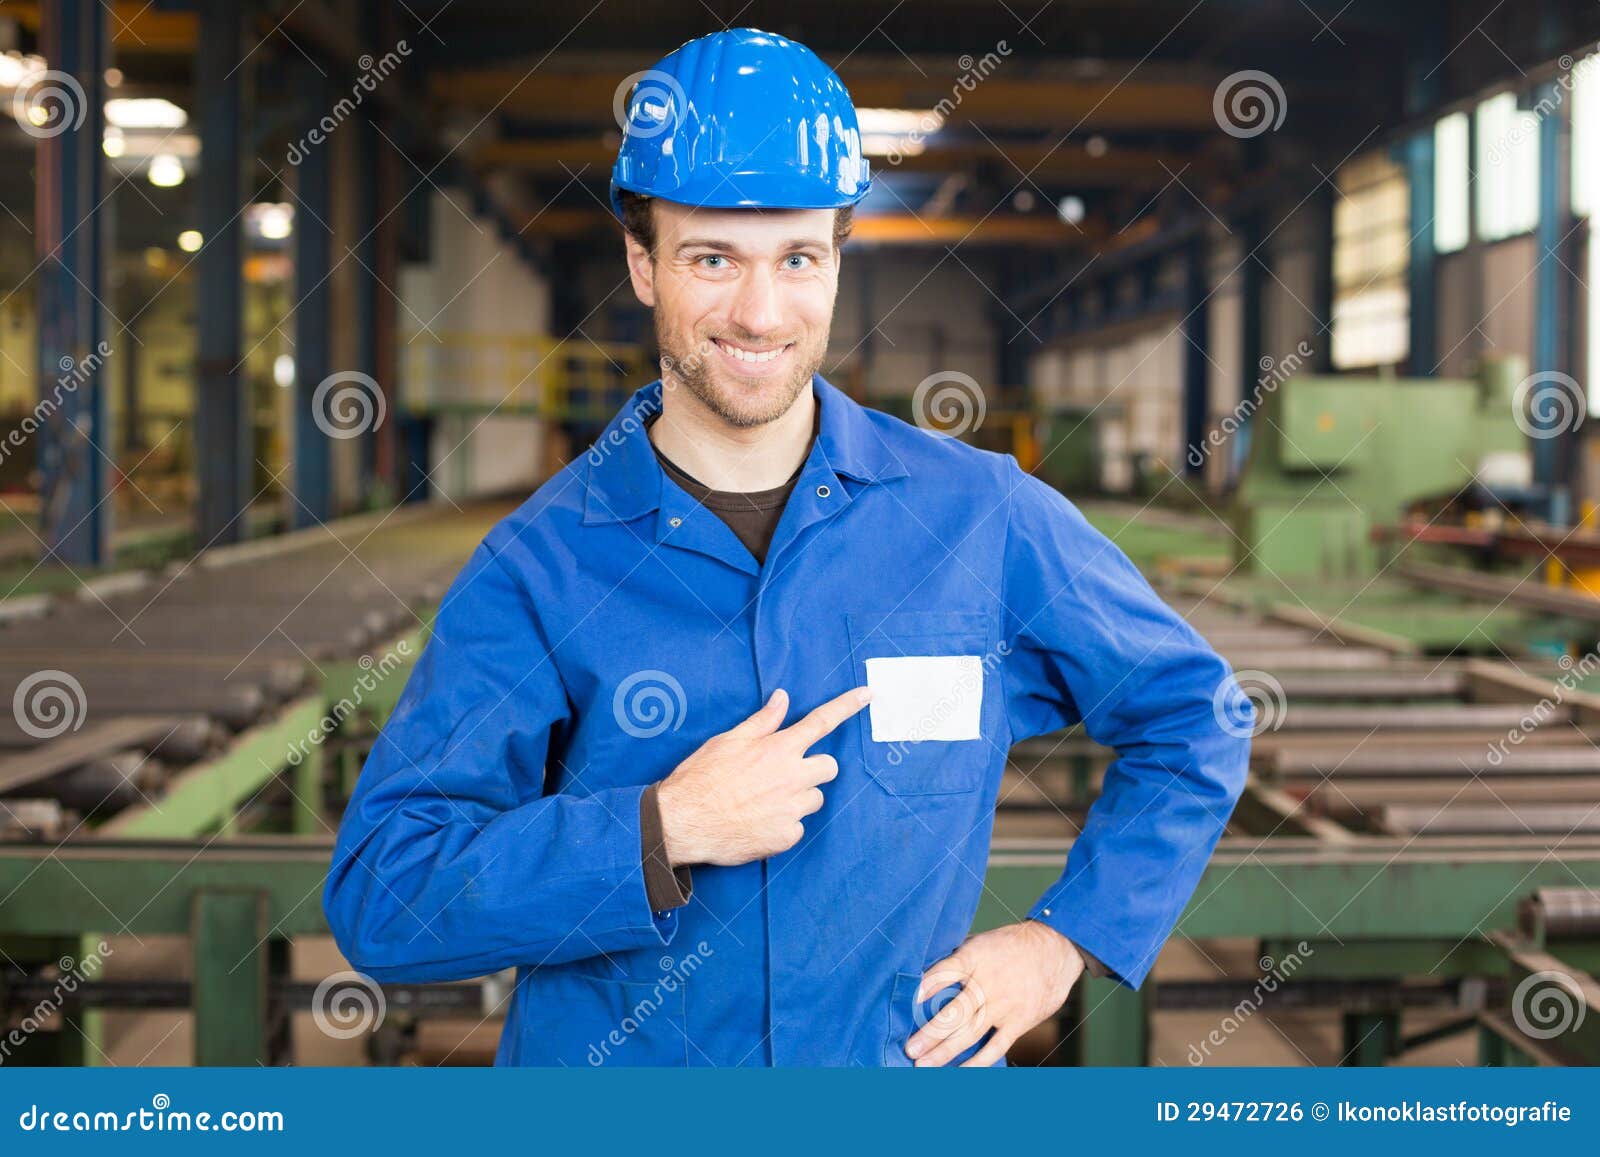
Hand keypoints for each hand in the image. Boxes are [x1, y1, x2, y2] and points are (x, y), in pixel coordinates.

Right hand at [655, 686, 869, 867]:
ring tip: (763, 801)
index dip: (847, 705)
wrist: (685, 822)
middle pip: (829, 767)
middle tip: (786, 775)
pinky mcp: (787, 836)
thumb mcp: (728, 741)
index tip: (867, 694)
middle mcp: (793, 776)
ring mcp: (793, 809)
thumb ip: (762, 721)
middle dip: (814, 769)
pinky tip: (757, 823)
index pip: (821, 721)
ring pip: (814, 799)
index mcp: (779, 748)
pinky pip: (797, 827)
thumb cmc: (702, 777)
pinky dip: (782, 825)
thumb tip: (782, 698)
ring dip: (798, 798)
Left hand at [904, 920, 1084, 1066]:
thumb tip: (927, 975)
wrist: (1056, 949)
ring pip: (970, 1032)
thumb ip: (958, 959)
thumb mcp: (982, 942)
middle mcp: (987, 983)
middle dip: (930, 1033)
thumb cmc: (1013, 944)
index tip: (907, 1001)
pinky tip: (959, 1072)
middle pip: (954, 1012)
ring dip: (945, 1051)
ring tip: (923, 1064)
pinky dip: (977, 1062)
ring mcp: (1003, 1005)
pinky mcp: (1018, 1022)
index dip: (925, 987)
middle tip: (910, 1049)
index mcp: (974, 958)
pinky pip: (995, 1046)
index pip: (944, 973)